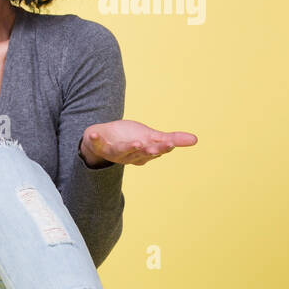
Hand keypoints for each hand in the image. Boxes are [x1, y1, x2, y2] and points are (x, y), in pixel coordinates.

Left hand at [82, 120, 197, 166]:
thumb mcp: (152, 137)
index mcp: (144, 152)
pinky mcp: (99, 144)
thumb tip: (196, 139)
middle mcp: (130, 155)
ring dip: (128, 147)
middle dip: (148, 150)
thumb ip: (172, 139)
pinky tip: (92, 134)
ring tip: (135, 142)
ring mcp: (113, 151)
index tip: (170, 143)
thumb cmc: (131, 138)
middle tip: (155, 147)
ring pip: (122, 151)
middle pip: (141, 152)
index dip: (163, 147)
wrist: (105, 140)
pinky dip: (94, 138)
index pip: (156, 150)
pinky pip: (95, 142)